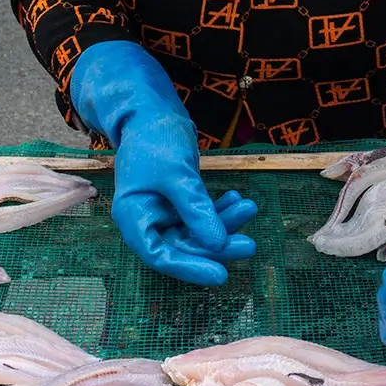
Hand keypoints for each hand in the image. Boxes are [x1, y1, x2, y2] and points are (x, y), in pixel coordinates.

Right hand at [69, 41, 255, 285]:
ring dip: (223, 222)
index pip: (161, 255)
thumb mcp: (177, 174)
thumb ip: (196, 210)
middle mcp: (147, 220)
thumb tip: (218, 244)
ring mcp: (163, 211)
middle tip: (250, 243)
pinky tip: (236, 199)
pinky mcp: (178, 202)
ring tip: (249, 206)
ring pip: (197, 230)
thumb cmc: (155, 139)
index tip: (221, 274)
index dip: (191, 268)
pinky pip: (200, 214)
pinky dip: (218, 209)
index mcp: (134, 217)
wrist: (151, 110)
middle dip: (217, 243)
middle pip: (184, 246)